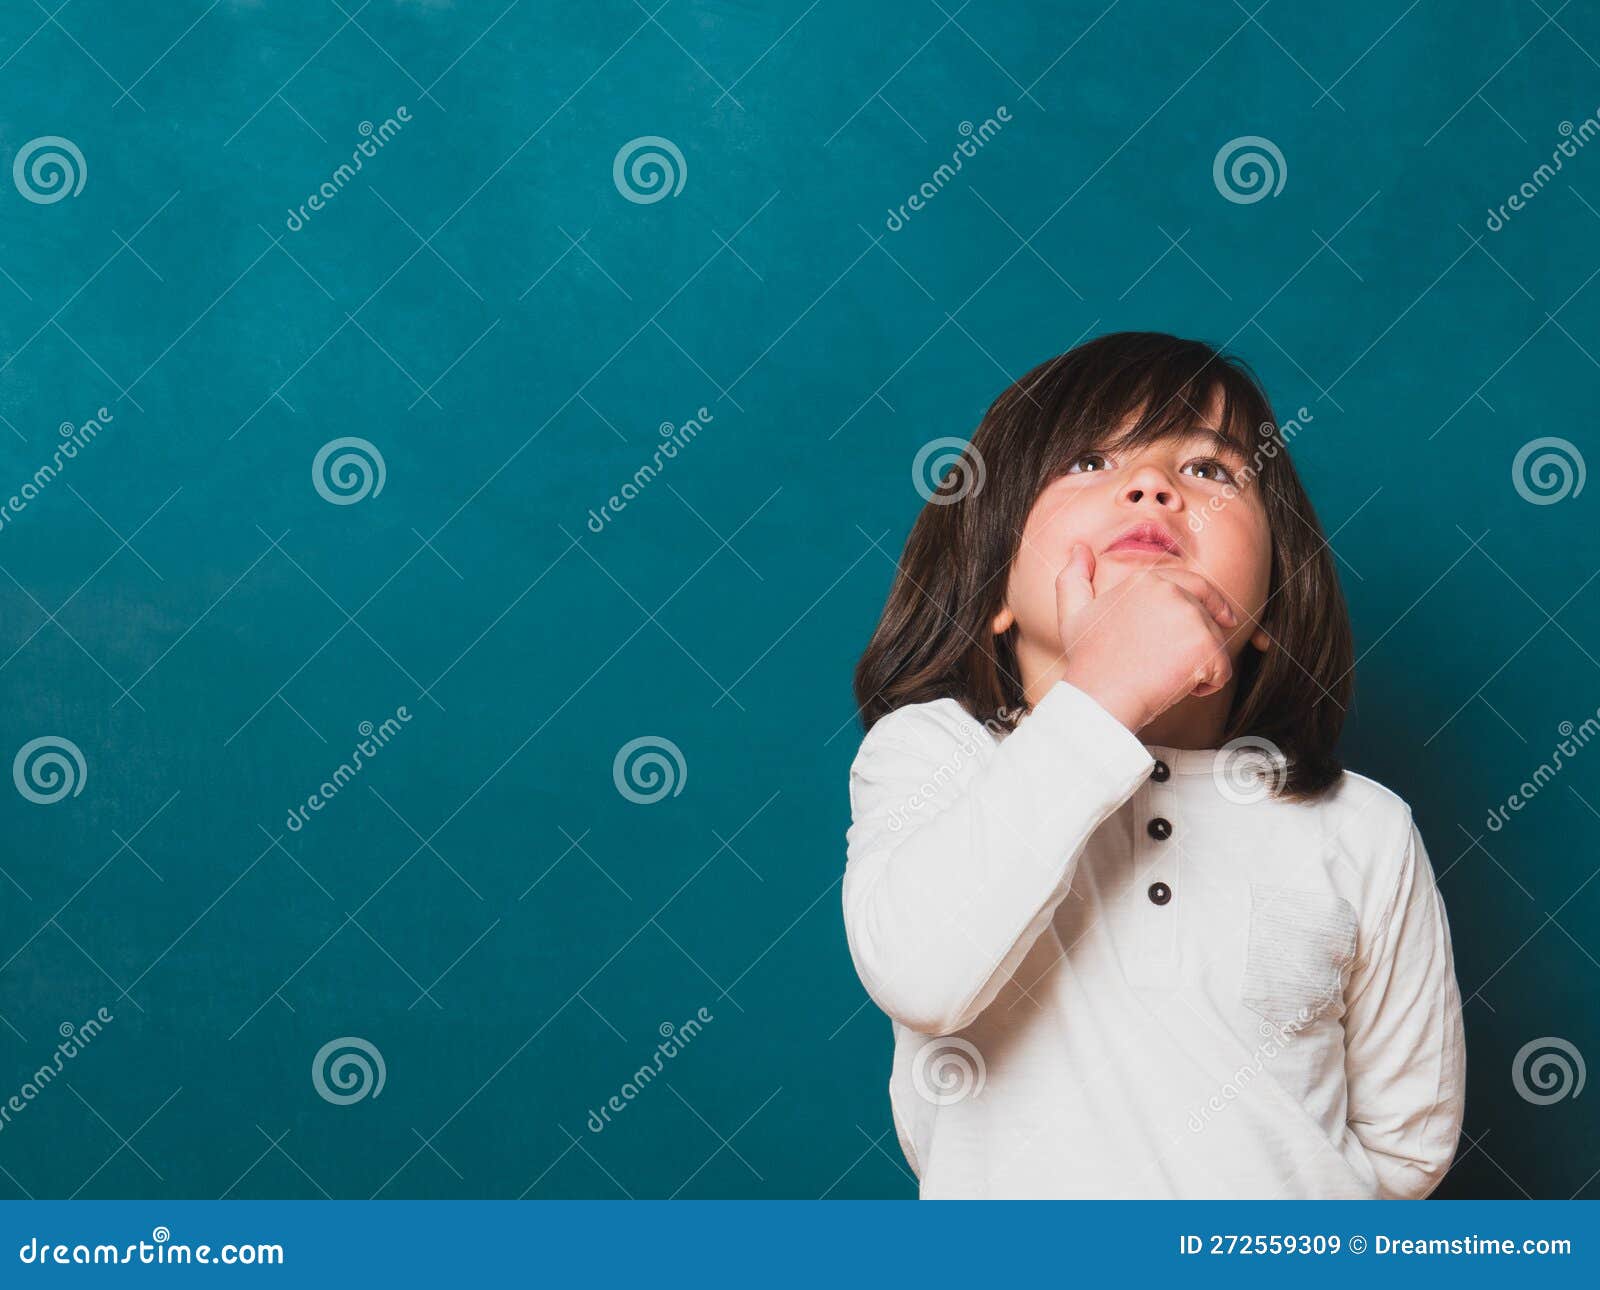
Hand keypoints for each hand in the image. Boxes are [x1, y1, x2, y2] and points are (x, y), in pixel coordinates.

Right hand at [1054, 543, 1237, 731]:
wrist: (1101, 696)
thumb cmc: (1088, 661)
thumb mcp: (1072, 615)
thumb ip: (1073, 578)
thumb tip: (1080, 550)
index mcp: (1144, 580)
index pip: (1192, 583)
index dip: (1211, 599)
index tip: (1223, 615)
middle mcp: (1170, 591)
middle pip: (1207, 611)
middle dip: (1207, 633)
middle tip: (1201, 655)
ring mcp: (1190, 617)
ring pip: (1215, 641)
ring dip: (1202, 662)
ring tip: (1170, 676)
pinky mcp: (1205, 646)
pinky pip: (1222, 668)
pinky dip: (1209, 683)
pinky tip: (1183, 688)